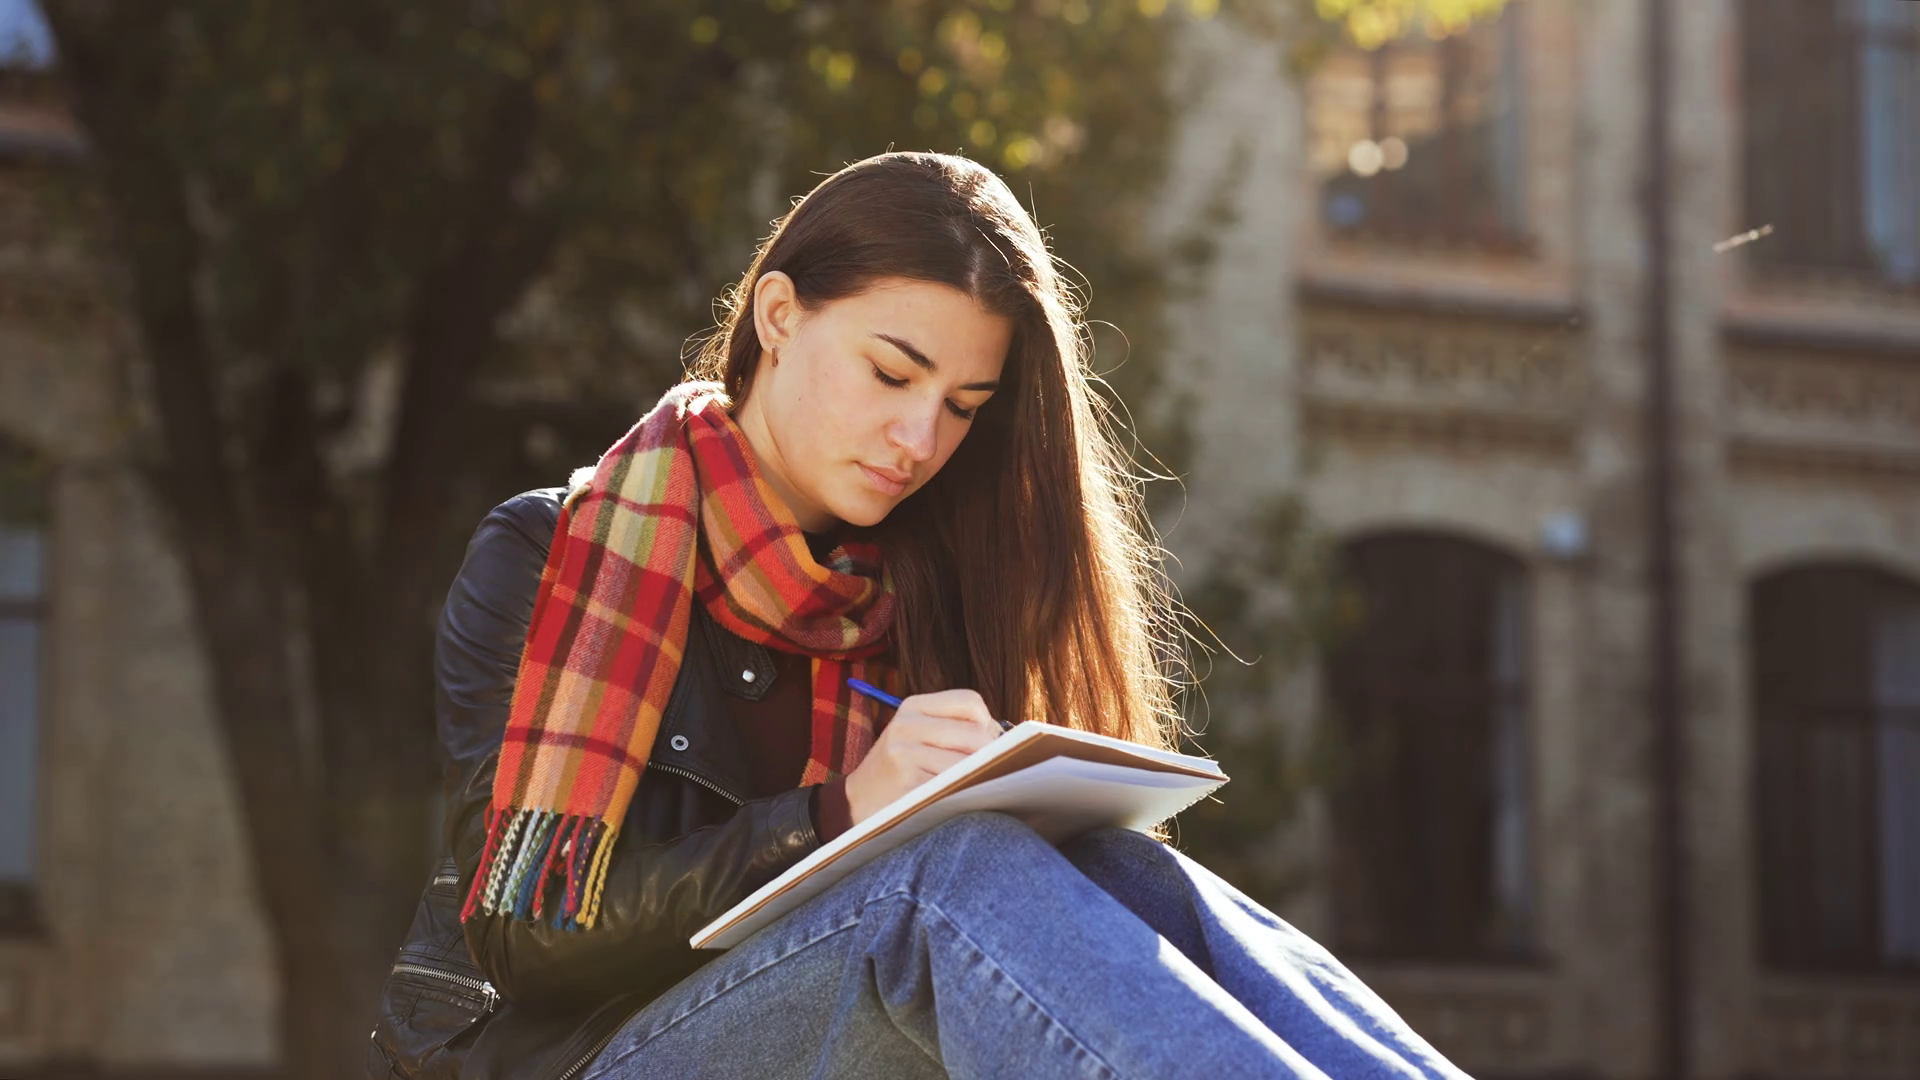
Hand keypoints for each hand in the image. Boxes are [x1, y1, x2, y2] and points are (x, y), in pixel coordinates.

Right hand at [842, 689, 1001, 825]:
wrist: (856, 802)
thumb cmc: (899, 769)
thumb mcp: (917, 735)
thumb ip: (956, 729)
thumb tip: (1006, 739)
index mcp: (913, 706)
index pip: (970, 701)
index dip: (987, 723)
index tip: (985, 744)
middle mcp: (906, 724)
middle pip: (975, 733)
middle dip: (990, 755)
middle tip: (990, 771)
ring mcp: (904, 753)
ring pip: (968, 762)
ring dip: (980, 777)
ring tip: (975, 786)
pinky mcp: (907, 784)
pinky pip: (953, 786)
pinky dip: (964, 794)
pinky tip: (959, 800)